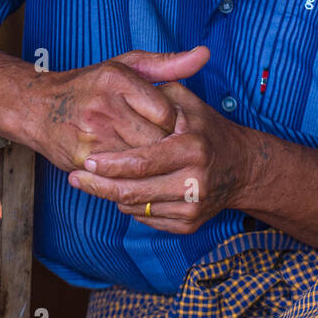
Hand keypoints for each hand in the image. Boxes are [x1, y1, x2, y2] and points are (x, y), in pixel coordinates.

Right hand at [12, 46, 210, 170]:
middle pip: (155, 139)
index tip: (169, 125)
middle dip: (165, 147)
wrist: (38, 108)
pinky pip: (120, 176)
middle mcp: (103, 105)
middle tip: (168, 149)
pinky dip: (131, 176)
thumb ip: (167, 63)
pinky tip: (132, 170)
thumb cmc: (90, 85)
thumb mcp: (127, 65)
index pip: (165, 111)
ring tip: (153, 159)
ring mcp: (92, 134)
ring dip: (151, 164)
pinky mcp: (83, 159)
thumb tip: (204, 54)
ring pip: (140, 160)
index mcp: (116, 78)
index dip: (172, 123)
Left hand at [67, 80, 252, 232]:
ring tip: (96, 181)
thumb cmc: (207, 129)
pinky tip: (126, 190)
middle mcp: (194, 182)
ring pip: (136, 208)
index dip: (110, 164)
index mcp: (192, 149)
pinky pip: (146, 218)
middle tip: (75, 178)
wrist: (241, 167)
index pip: (141, 163)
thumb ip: (156, 92)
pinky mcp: (189, 225)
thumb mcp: (186, 101)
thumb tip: (120, 93)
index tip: (85, 160)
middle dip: (99, 186)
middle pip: (133, 192)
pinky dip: (131, 205)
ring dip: (113, 195)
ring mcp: (192, 208)